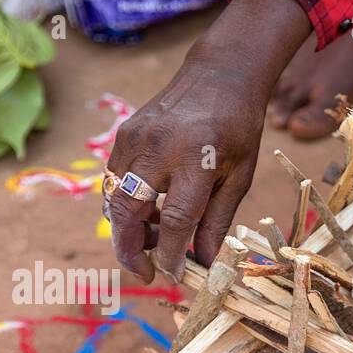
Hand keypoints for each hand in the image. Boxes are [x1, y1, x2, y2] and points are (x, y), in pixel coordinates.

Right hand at [106, 0, 310, 281]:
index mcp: (196, 160)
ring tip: (150, 245)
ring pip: (115, 197)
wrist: (217, 77)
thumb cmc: (237, 130)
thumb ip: (216, 222)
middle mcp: (158, 148)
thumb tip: (202, 264)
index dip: (170, 254)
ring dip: (126, 229)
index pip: (174, 219)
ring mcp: (134, 139)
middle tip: (144, 273)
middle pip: (130, 210)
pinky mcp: (123, 135)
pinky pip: (114, 181)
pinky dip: (123, 206)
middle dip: (130, 250)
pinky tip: (144, 218)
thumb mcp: (238, 178)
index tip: (174, 276)